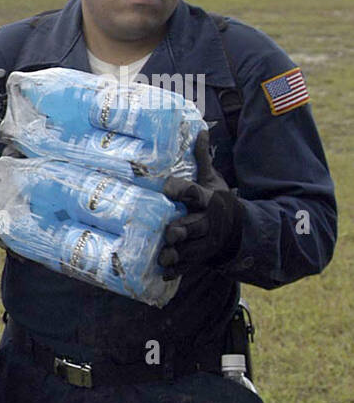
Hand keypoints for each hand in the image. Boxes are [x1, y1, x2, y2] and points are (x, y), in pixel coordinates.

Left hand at [159, 131, 243, 277]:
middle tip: (170, 232)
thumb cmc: (219, 201)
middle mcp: (206, 222)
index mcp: (208, 200)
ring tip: (163, 256)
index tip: (167, 187)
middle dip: (183, 230)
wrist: (238, 230)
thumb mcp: (213, 180)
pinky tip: (163, 273)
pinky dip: (176, 270)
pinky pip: (188, 266)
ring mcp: (204, 242)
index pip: (194, 192)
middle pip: (194, 226)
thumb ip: (203, 159)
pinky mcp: (199, 256)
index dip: (181, 190)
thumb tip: (200, 129)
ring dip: (177, 254)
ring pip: (190, 250)